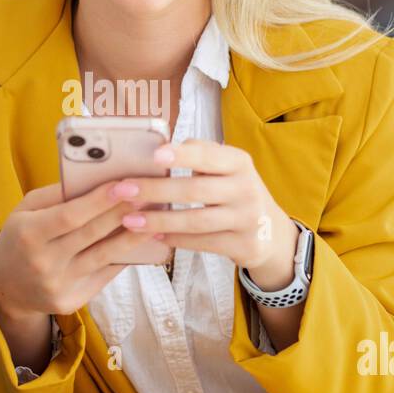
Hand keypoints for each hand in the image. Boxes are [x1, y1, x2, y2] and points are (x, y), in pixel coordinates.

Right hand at [0, 180, 164, 321]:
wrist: (6, 286)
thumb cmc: (21, 237)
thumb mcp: (26, 210)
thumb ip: (57, 195)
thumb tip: (98, 179)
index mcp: (28, 235)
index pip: (70, 216)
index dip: (99, 200)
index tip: (125, 183)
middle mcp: (43, 263)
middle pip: (92, 235)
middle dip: (123, 212)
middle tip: (150, 193)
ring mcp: (58, 286)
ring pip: (105, 257)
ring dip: (134, 236)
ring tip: (157, 218)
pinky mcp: (71, 301)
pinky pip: (105, 274)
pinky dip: (126, 256)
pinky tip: (145, 242)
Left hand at [112, 139, 301, 288]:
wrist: (270, 230)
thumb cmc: (234, 191)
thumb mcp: (227, 168)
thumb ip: (200, 155)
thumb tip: (160, 147)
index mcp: (240, 162)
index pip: (209, 156)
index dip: (182, 156)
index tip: (155, 155)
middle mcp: (246, 188)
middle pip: (195, 190)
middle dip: (155, 190)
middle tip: (122, 190)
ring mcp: (247, 219)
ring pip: (196, 221)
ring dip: (159, 220)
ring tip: (129, 220)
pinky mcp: (243, 245)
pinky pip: (202, 243)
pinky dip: (175, 240)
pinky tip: (153, 235)